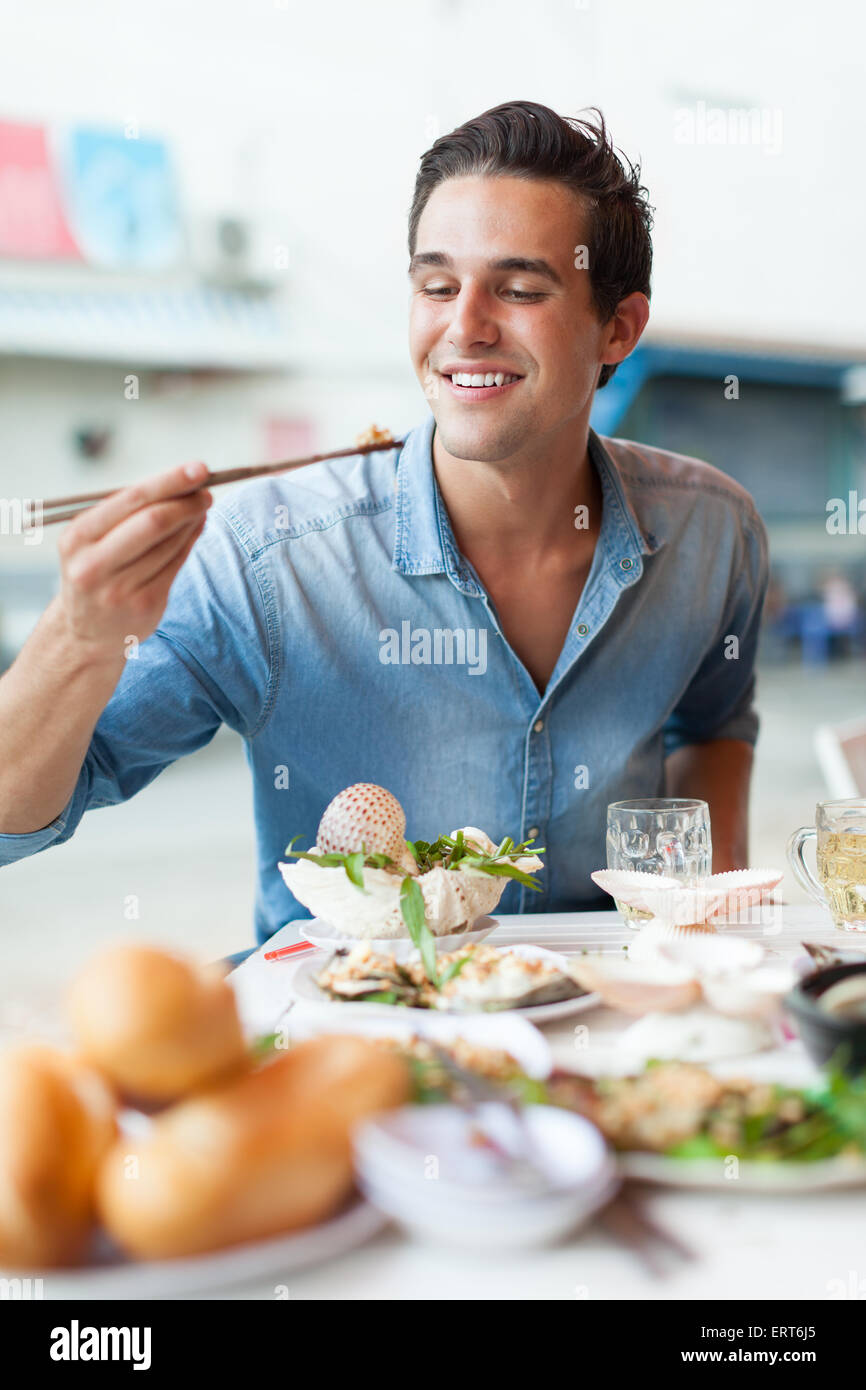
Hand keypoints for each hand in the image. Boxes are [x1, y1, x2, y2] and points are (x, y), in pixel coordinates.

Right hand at [57, 461, 212, 661]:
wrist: (85, 632)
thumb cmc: (95, 571)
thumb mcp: (92, 540)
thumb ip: (129, 513)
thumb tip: (182, 484)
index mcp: (78, 538)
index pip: (132, 500)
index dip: (170, 482)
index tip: (199, 469)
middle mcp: (94, 564)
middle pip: (154, 522)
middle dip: (186, 502)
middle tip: (207, 491)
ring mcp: (120, 588)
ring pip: (169, 543)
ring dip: (192, 521)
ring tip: (202, 506)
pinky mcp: (145, 605)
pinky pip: (176, 565)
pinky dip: (190, 542)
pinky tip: (196, 529)